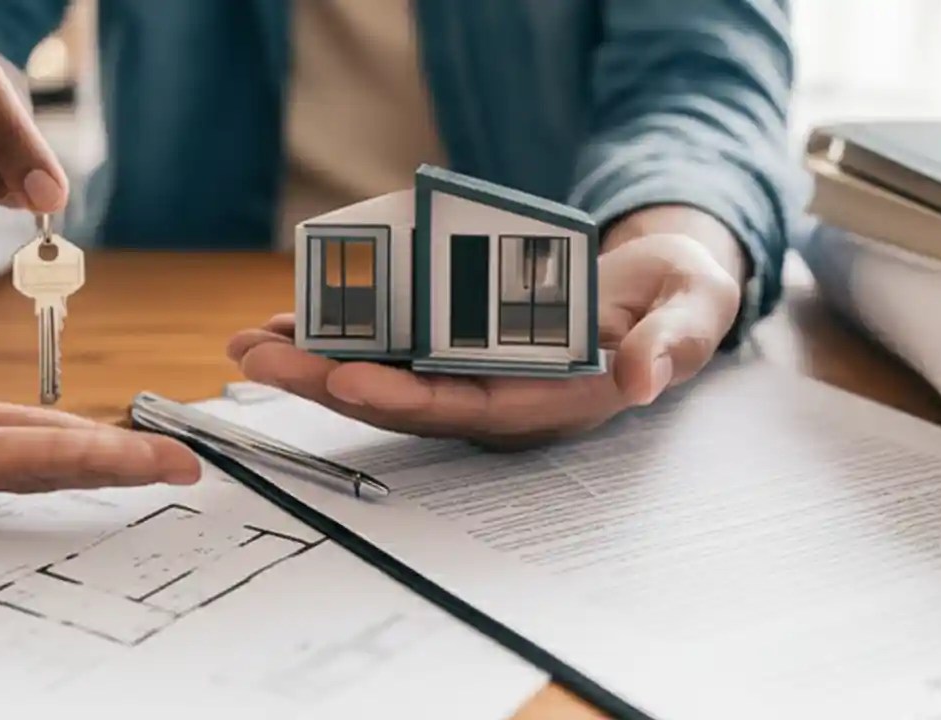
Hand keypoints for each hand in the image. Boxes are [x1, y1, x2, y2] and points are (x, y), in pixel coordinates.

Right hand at [0, 289, 199, 517]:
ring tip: (159, 451)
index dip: (97, 462)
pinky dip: (50, 419)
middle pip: (47, 461)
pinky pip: (4, 416)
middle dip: (120, 465)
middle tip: (191, 467)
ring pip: (34, 441)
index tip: (163, 467)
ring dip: (96, 446)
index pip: (22, 462)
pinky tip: (89, 423)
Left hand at [228, 207, 743, 446]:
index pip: (468, 407)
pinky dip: (342, 333)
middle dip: (325, 381)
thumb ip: (670, 345)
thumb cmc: (679, 304)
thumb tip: (644, 377)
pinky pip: (393, 344)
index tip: (346, 378)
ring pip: (385, 375)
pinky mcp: (460, 344)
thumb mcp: (690, 315)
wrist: (663, 290)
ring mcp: (474, 371)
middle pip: (402, 397)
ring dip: (316, 362)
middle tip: (254, 359)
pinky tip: (292, 321)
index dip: (407, 397)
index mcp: (549, 399)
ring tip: (250, 344)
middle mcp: (499, 395)